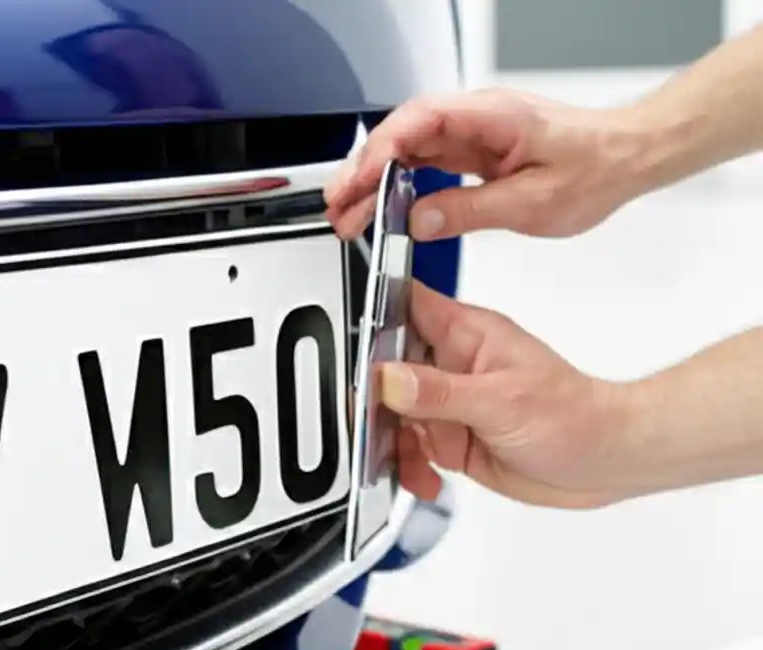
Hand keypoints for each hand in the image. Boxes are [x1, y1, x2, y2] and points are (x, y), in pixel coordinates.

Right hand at [325, 89, 651, 241]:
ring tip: (348, 214)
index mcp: (491, 116)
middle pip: (401, 134)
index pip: (419, 122)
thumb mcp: (532, 203)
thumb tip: (420, 220)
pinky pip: (422, 161)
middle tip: (337, 207)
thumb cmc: (594, 169)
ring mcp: (470, 131)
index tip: (358, 182)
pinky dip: (395, 183)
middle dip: (362, 169)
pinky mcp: (471, 149)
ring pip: (406, 149)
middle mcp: (475, 117)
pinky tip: (380, 205)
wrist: (625, 158)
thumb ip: (470, 211)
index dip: (381, 151)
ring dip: (373, 180)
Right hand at [384, 283, 640, 508]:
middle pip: (386, 367)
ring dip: (392, 440)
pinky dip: (409, 465)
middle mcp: (452, 365)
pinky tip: (425, 476)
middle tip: (375, 422)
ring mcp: (450, 401)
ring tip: (408, 458)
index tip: (350, 343)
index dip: (372, 312)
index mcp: (466, 335)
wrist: (605, 462)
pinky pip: (410, 447)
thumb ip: (440, 392)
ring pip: (394, 413)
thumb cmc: (575, 417)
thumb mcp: (501, 402)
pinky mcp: (451, 435)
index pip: (406, 305)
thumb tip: (389, 379)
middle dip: (375, 399)